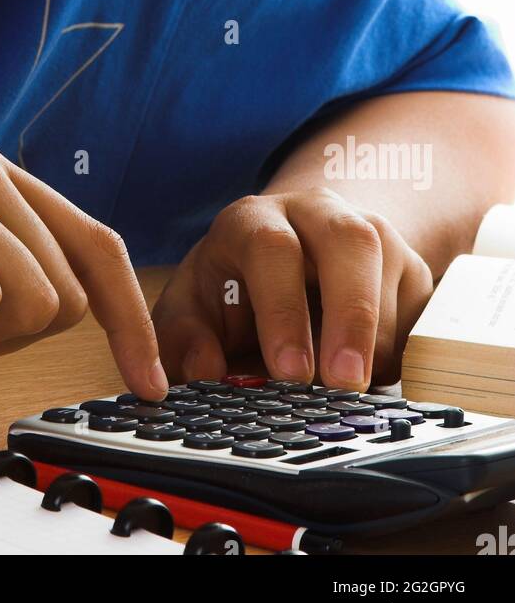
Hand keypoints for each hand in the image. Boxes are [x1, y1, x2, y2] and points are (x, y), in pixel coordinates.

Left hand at [151, 187, 433, 388]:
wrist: (285, 260)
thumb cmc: (231, 291)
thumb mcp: (192, 309)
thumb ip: (183, 337)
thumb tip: (205, 368)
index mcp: (254, 220)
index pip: (273, 249)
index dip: (283, 310)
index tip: (289, 371)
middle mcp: (316, 212)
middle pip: (350, 242)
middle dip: (351, 316)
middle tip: (344, 383)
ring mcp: (370, 232)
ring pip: (392, 274)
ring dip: (376, 342)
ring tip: (349, 389)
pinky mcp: (408, 264)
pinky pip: (419, 309)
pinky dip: (399, 349)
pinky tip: (370, 373)